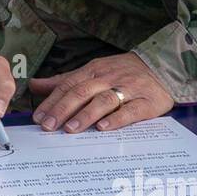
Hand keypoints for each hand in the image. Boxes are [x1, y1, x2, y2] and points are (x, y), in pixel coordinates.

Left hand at [27, 52, 173, 132]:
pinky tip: (103, 128)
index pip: (68, 85)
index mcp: (93, 71)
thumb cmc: (121, 72)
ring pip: (104, 101)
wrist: (162, 66)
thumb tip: (34, 85)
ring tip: (71, 129)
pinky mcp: (147, 102)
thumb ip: (63, 81)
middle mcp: (108, 78)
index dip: (52, 101)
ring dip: (86, 115)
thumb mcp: (91, 71)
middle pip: (82, 92)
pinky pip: (130, 111)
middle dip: (63, 109)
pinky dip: (116, 119)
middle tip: (49, 126)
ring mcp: (128, 89)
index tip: (39, 117)